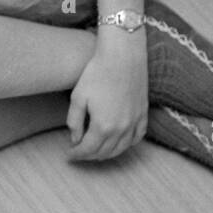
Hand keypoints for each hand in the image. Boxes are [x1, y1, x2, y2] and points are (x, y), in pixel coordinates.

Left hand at [66, 40, 148, 161]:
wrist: (122, 57)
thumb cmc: (96, 74)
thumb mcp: (78, 98)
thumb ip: (75, 122)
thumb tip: (75, 139)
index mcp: (103, 126)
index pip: (88, 149)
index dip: (76, 154)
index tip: (68, 154)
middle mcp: (122, 129)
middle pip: (104, 152)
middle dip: (89, 155)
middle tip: (79, 153)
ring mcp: (135, 122)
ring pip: (121, 148)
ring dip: (107, 153)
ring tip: (95, 150)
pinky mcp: (144, 114)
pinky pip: (137, 137)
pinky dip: (127, 144)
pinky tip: (119, 142)